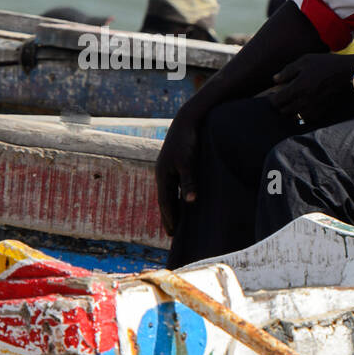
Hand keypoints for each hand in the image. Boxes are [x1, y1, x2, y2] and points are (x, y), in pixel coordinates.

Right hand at [156, 108, 201, 235]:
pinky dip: (178, 196)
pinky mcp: (177, 165)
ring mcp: (169, 169)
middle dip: (169, 216)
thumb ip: (189, 181)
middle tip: (172, 234)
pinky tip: (185, 201)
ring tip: (177, 222)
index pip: (165, 202)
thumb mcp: (188, 162)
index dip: (169, 217)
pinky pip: (176, 185)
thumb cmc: (188, 141)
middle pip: (165, 200)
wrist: (188, 120)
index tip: (172, 233)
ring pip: (170, 193)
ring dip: (173, 207)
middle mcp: (163, 174)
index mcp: (163, 175)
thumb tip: (190, 200)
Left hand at [266, 54, 353, 123]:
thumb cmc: (326, 64)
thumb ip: (287, 71)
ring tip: (295, 101)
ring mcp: (314, 109)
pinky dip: (303, 114)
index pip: (276, 101)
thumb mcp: (305, 61)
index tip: (276, 93)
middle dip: (282, 105)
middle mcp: (304, 101)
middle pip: (284, 111)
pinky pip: (306, 119)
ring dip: (292, 111)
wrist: (349, 74)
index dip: (273, 98)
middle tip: (285, 97)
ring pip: (294, 117)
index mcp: (298, 88)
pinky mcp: (322, 112)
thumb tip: (275, 80)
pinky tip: (306, 105)